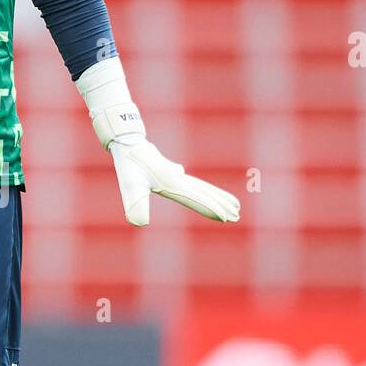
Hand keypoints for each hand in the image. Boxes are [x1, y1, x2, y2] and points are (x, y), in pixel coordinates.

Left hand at [110, 137, 239, 226]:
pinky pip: (191, 183)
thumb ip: (136, 204)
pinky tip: (188, 181)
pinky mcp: (169, 172)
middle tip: (237, 214)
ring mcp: (175, 174)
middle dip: (221, 204)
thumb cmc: (128, 165)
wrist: (128, 142)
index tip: (227, 217)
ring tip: (231, 204)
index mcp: (174, 183)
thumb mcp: (130, 186)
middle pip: (205, 193)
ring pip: (201, 187)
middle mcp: (178, 179)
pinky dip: (202, 189)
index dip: (212, 208)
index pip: (198, 199)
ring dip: (215, 196)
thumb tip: (140, 223)